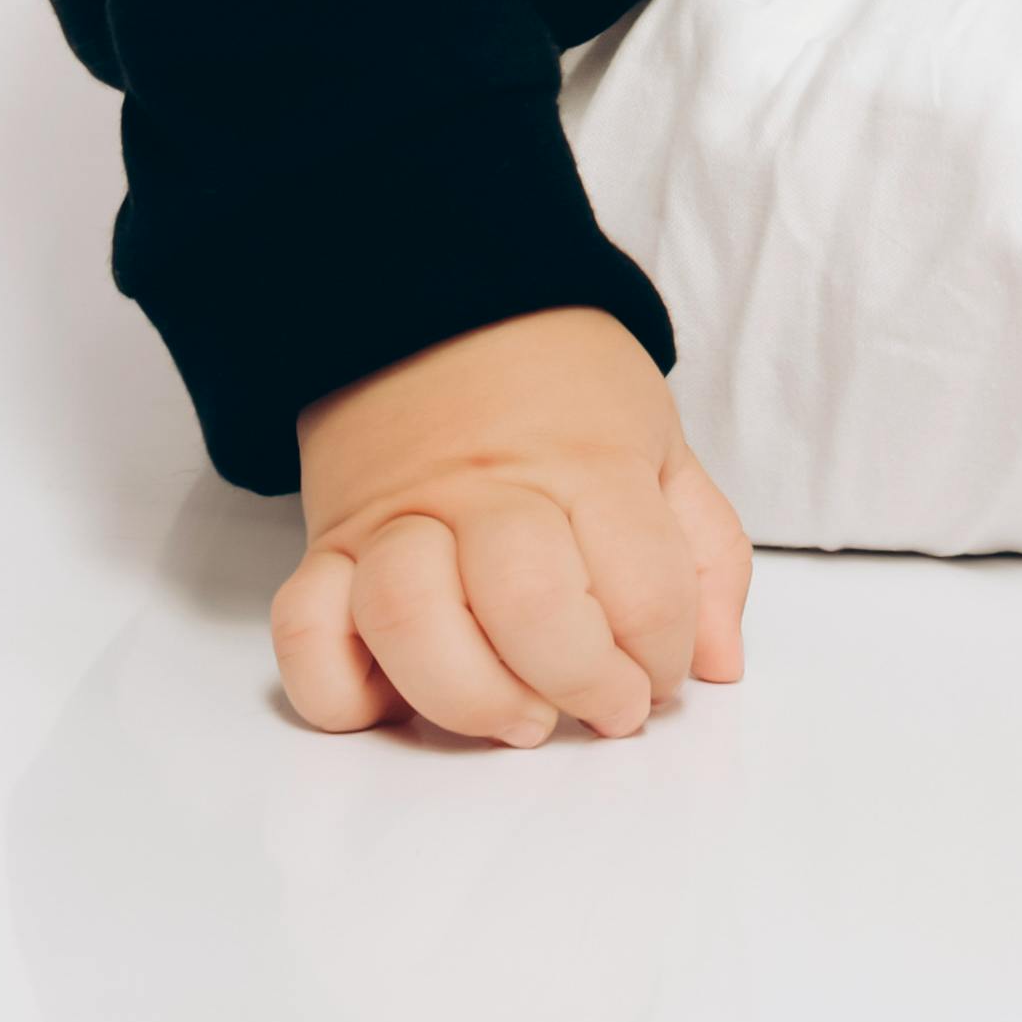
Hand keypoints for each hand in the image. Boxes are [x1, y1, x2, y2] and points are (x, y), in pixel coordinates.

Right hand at [275, 305, 750, 741]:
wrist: (441, 305)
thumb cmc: (563, 394)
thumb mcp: (659, 443)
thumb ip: (703, 554)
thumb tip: (718, 666)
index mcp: (587, 461)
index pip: (643, 585)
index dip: (664, 657)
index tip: (659, 674)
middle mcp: (487, 490)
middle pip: (529, 602)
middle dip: (580, 680)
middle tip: (605, 706)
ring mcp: (397, 518)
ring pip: (410, 619)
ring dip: (471, 695)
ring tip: (521, 716)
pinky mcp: (328, 547)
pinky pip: (304, 631)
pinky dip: (338, 689)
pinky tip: (399, 701)